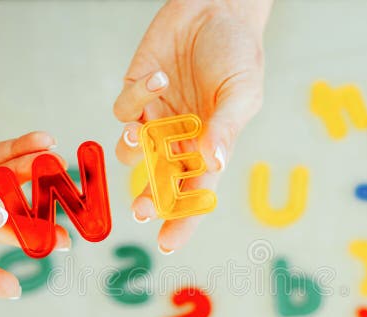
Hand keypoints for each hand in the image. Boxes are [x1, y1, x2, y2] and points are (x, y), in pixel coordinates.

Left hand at [113, 0, 270, 253]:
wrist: (216, 6)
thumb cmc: (238, 52)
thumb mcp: (242, 91)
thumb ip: (226, 127)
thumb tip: (215, 164)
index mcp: (210, 147)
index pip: (196, 193)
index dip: (182, 220)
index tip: (167, 243)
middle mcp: (180, 138)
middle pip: (161, 182)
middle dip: (150, 198)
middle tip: (142, 208)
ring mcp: (155, 117)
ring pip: (134, 152)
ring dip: (134, 149)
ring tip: (141, 135)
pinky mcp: (135, 93)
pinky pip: (125, 111)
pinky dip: (136, 100)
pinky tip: (159, 78)